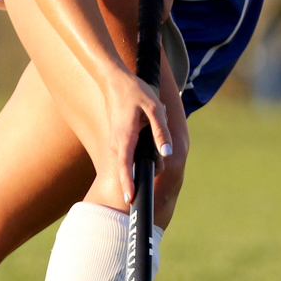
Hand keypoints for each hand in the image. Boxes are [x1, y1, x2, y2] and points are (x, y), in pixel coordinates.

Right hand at [102, 66, 172, 203]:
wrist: (114, 80)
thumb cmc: (135, 92)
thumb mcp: (154, 108)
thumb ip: (161, 131)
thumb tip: (167, 152)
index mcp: (125, 138)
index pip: (126, 166)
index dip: (128, 184)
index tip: (130, 200)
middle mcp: (117, 144)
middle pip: (134, 166)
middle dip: (151, 163)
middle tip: (161, 145)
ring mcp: (116, 143)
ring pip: (135, 157)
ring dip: (148, 150)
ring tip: (150, 120)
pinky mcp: (118, 140)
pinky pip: (132, 150)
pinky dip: (142, 145)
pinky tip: (143, 120)